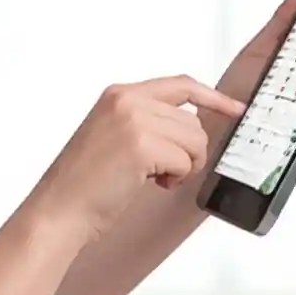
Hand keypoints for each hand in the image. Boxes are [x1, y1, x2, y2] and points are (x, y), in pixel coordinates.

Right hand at [30, 75, 245, 244]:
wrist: (59, 209)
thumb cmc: (83, 183)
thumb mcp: (112, 135)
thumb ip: (145, 121)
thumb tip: (190, 129)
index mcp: (118, 94)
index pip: (180, 85)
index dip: (213, 97)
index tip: (236, 108)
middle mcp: (127, 101)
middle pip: (193, 121)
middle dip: (188, 152)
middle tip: (161, 171)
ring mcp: (134, 121)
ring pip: (195, 141)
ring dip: (183, 166)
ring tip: (153, 177)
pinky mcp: (142, 146)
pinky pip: (185, 162)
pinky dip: (175, 178)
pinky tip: (151, 184)